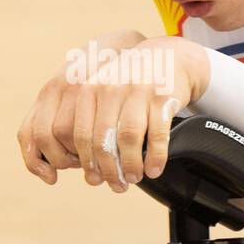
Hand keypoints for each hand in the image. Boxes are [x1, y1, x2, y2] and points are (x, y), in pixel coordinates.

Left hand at [17, 36, 209, 191]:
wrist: (165, 58)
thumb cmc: (128, 88)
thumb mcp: (102, 98)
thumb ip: (89, 129)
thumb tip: (88, 176)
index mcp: (88, 90)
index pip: (78, 136)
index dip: (86, 163)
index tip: (95, 178)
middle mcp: (109, 89)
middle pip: (102, 141)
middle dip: (109, 170)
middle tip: (117, 186)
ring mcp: (136, 91)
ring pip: (128, 139)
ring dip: (131, 166)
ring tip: (133, 178)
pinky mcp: (162, 96)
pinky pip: (157, 135)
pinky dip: (156, 157)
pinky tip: (154, 169)